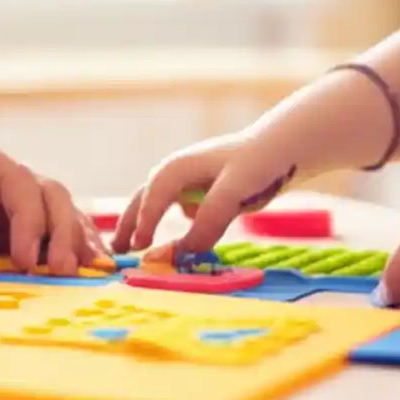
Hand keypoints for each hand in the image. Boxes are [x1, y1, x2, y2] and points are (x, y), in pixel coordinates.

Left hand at [0, 115, 103, 274]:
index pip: (11, 175)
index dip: (27, 216)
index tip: (27, 260)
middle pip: (41, 187)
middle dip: (58, 228)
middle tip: (61, 272)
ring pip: (46, 204)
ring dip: (67, 236)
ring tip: (84, 271)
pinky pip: (31, 225)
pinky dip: (53, 243)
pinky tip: (74, 267)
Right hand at [113, 132, 295, 254]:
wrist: (282, 148)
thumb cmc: (257, 163)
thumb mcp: (234, 192)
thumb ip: (210, 219)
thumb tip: (186, 250)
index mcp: (179, 167)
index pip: (153, 196)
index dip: (145, 221)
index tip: (139, 246)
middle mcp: (177, 173)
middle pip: (143, 199)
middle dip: (129, 223)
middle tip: (116, 250)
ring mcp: (188, 182)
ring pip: (157, 205)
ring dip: (142, 225)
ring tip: (132, 248)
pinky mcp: (201, 192)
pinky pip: (177, 211)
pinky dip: (168, 226)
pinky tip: (170, 243)